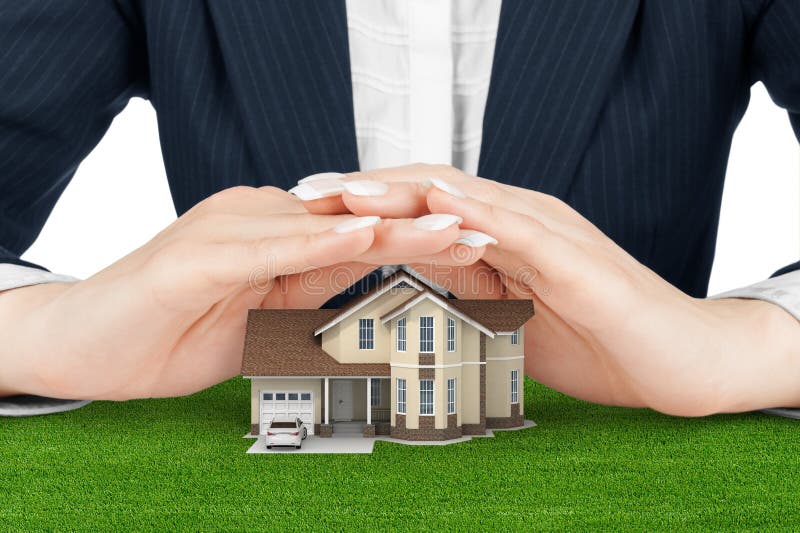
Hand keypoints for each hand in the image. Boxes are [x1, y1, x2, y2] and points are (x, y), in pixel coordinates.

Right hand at [0, 185, 483, 399]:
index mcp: (272, 231)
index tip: (475, 241)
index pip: (359, 231)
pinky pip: (265, 247)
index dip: (418, 235)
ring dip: (387, 226)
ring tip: (448, 225)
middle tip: (485, 225)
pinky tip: (359, 237)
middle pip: (351, 219)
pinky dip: (315, 243)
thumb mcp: (260, 317)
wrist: (83, 346)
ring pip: (319, 225)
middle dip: (421, 224)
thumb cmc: (169, 332)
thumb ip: (308, 293)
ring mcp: (225, 231)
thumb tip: (363, 294)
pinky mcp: (194, 257)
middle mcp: (253, 217)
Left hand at [301, 164, 799, 414]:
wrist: (677, 357)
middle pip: (428, 190)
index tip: (308, 211)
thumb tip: (414, 290)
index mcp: (499, 234)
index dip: (363, 205)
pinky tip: (431, 204)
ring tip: (345, 191)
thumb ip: (468, 292)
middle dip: (363, 188)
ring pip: (463, 197)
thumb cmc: (596, 339)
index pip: (420, 207)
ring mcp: (546, 230)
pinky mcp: (571, 255)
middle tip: (303, 191)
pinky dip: (470, 211)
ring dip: (401, 191)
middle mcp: (517, 218)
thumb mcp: (512, 316)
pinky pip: (515, 225)